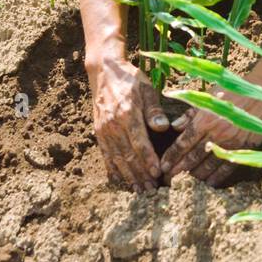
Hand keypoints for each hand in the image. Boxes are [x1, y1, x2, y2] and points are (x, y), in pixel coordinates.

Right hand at [85, 47, 168, 191]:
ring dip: (128, 176)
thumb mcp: (146, 88)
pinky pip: (105, 154)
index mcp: (127, 114)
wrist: (104, 71)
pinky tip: (120, 180)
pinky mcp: (98, 132)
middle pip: (127, 156)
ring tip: (138, 190)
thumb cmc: (130, 79)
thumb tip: (163, 126)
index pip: (139, 143)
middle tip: (151, 190)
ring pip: (116, 159)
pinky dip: (112, 169)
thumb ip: (154, 109)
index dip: (148, 160)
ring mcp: (103, 130)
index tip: (157, 173)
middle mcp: (113, 125)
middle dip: (140, 174)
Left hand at [161, 60, 261, 187]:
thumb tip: (174, 126)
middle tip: (168, 181)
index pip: (183, 143)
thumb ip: (190, 113)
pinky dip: (217, 177)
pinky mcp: (245, 148)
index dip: (172, 157)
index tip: (163, 167)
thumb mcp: (209, 97)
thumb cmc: (233, 91)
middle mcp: (217, 133)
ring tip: (185, 184)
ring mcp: (232, 143)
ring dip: (195, 176)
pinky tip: (209, 183)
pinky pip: (228, 167)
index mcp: (205, 119)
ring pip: (209, 166)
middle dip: (179, 171)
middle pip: (193, 158)